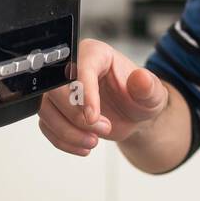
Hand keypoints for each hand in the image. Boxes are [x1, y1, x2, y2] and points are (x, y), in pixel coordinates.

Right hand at [36, 39, 169, 155]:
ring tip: (93, 142)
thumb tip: (141, 79)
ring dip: (68, 132)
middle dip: (77, 116)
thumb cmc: (140, 98)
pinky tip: (84, 146)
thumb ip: (148, 87)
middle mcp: (72, 67)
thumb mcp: (152, 94)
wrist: (133, 116)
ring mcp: (60, 89)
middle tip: (104, 129)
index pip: (81, 68)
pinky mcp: (55, 109)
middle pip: (56, 90)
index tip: (94, 117)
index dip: (85, 93)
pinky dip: (64, 141)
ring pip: (47, 109)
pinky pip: (47, 126)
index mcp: (95, 54)